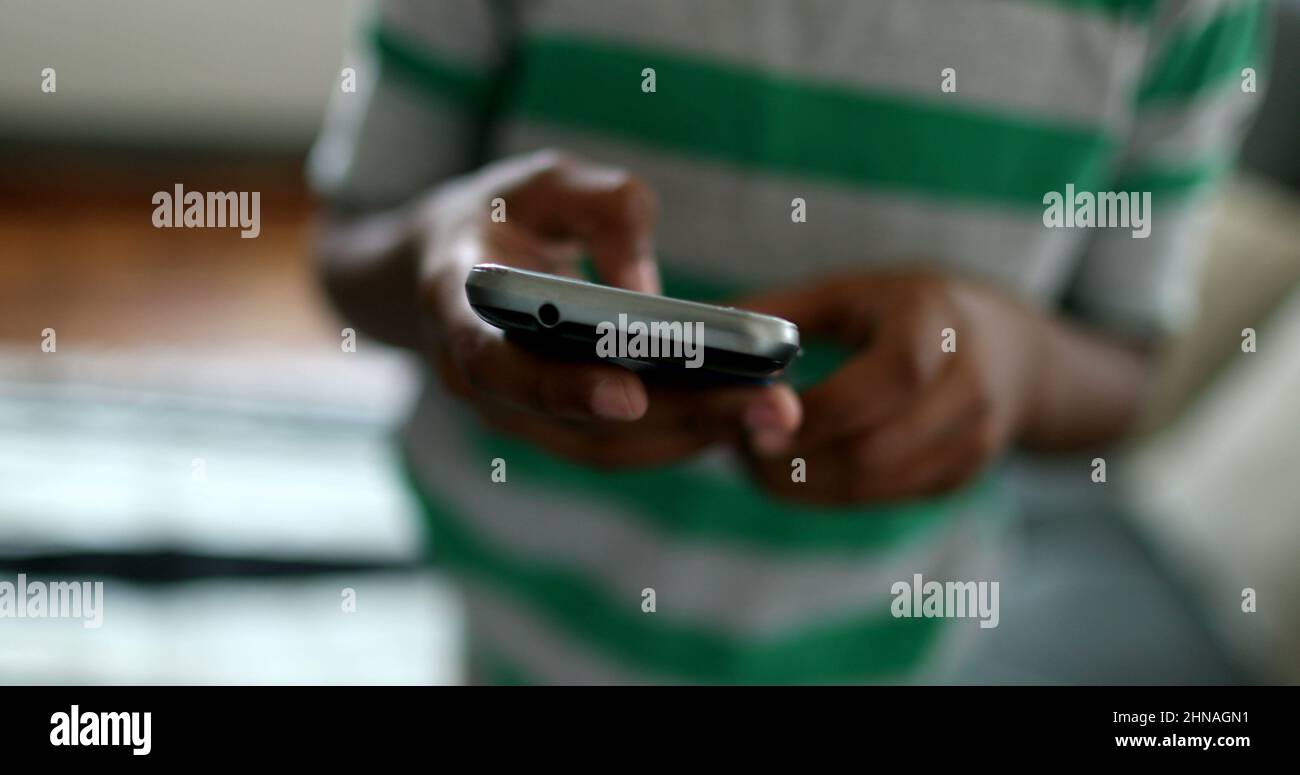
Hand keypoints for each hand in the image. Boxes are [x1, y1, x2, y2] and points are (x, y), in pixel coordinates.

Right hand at [414, 151, 799, 467]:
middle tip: (769, 407)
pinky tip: (742, 414)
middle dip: (678, 417)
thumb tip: (649, 288)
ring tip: (774, 413)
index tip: (628, 393)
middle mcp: (478, 377)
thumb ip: (601, 206)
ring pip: (603, 447)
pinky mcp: (550, 429)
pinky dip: (677, 435)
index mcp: (456, 304)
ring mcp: (513, 413)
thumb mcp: (544, 179)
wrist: (440, 270)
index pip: (496, 361)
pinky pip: (615, 446)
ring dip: (691, 435)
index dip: (560, 386)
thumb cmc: (499, 215)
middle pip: (577, 421)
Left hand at [737, 271, 1045, 504]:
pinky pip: (886, 498)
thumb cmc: (912, 311)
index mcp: (937, 325)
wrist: (1015, 351)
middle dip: (798, 461)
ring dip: (807, 486)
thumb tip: (702, 331)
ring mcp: (975, 439)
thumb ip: (780, 314)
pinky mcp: (963, 476)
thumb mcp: (854, 291)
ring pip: (877, 485)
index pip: (885, 382)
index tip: (752, 426)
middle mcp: (970, 386)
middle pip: (876, 448)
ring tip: (757, 464)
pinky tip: (798, 472)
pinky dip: (832, 494)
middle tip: (739, 451)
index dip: (817, 414)